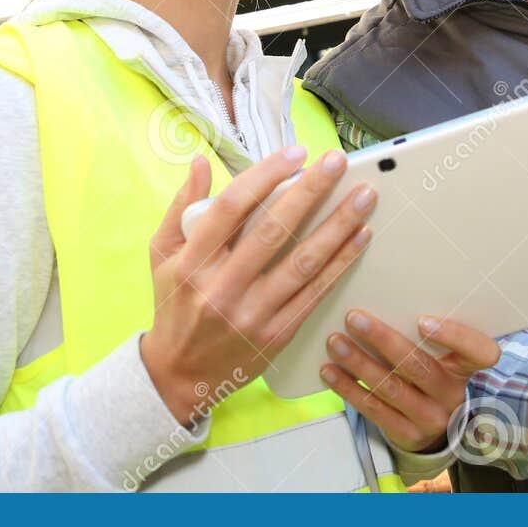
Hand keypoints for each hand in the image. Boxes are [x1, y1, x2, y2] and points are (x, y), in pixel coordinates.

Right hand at [141, 146, 376, 424]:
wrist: (180, 373)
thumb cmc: (174, 304)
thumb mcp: (163, 254)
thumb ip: (181, 206)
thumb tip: (201, 162)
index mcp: (192, 262)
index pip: (231, 208)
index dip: (265, 176)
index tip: (294, 153)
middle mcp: (222, 288)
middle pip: (273, 231)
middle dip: (310, 191)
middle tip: (337, 161)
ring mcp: (252, 314)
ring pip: (302, 263)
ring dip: (338, 226)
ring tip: (363, 196)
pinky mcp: (277, 334)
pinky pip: (315, 294)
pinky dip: (341, 264)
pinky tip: (360, 238)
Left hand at [319, 311, 500, 453]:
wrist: (434, 429)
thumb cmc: (430, 376)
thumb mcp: (440, 358)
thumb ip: (423, 337)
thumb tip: (379, 297)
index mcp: (464, 368)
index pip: (478, 352)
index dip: (454, 336)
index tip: (423, 320)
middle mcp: (451, 394)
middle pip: (419, 367)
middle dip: (384, 341)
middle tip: (354, 318)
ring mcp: (430, 418)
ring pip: (391, 388)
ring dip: (359, 363)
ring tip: (335, 342)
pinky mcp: (406, 434)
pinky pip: (373, 409)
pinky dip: (348, 388)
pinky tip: (329, 371)